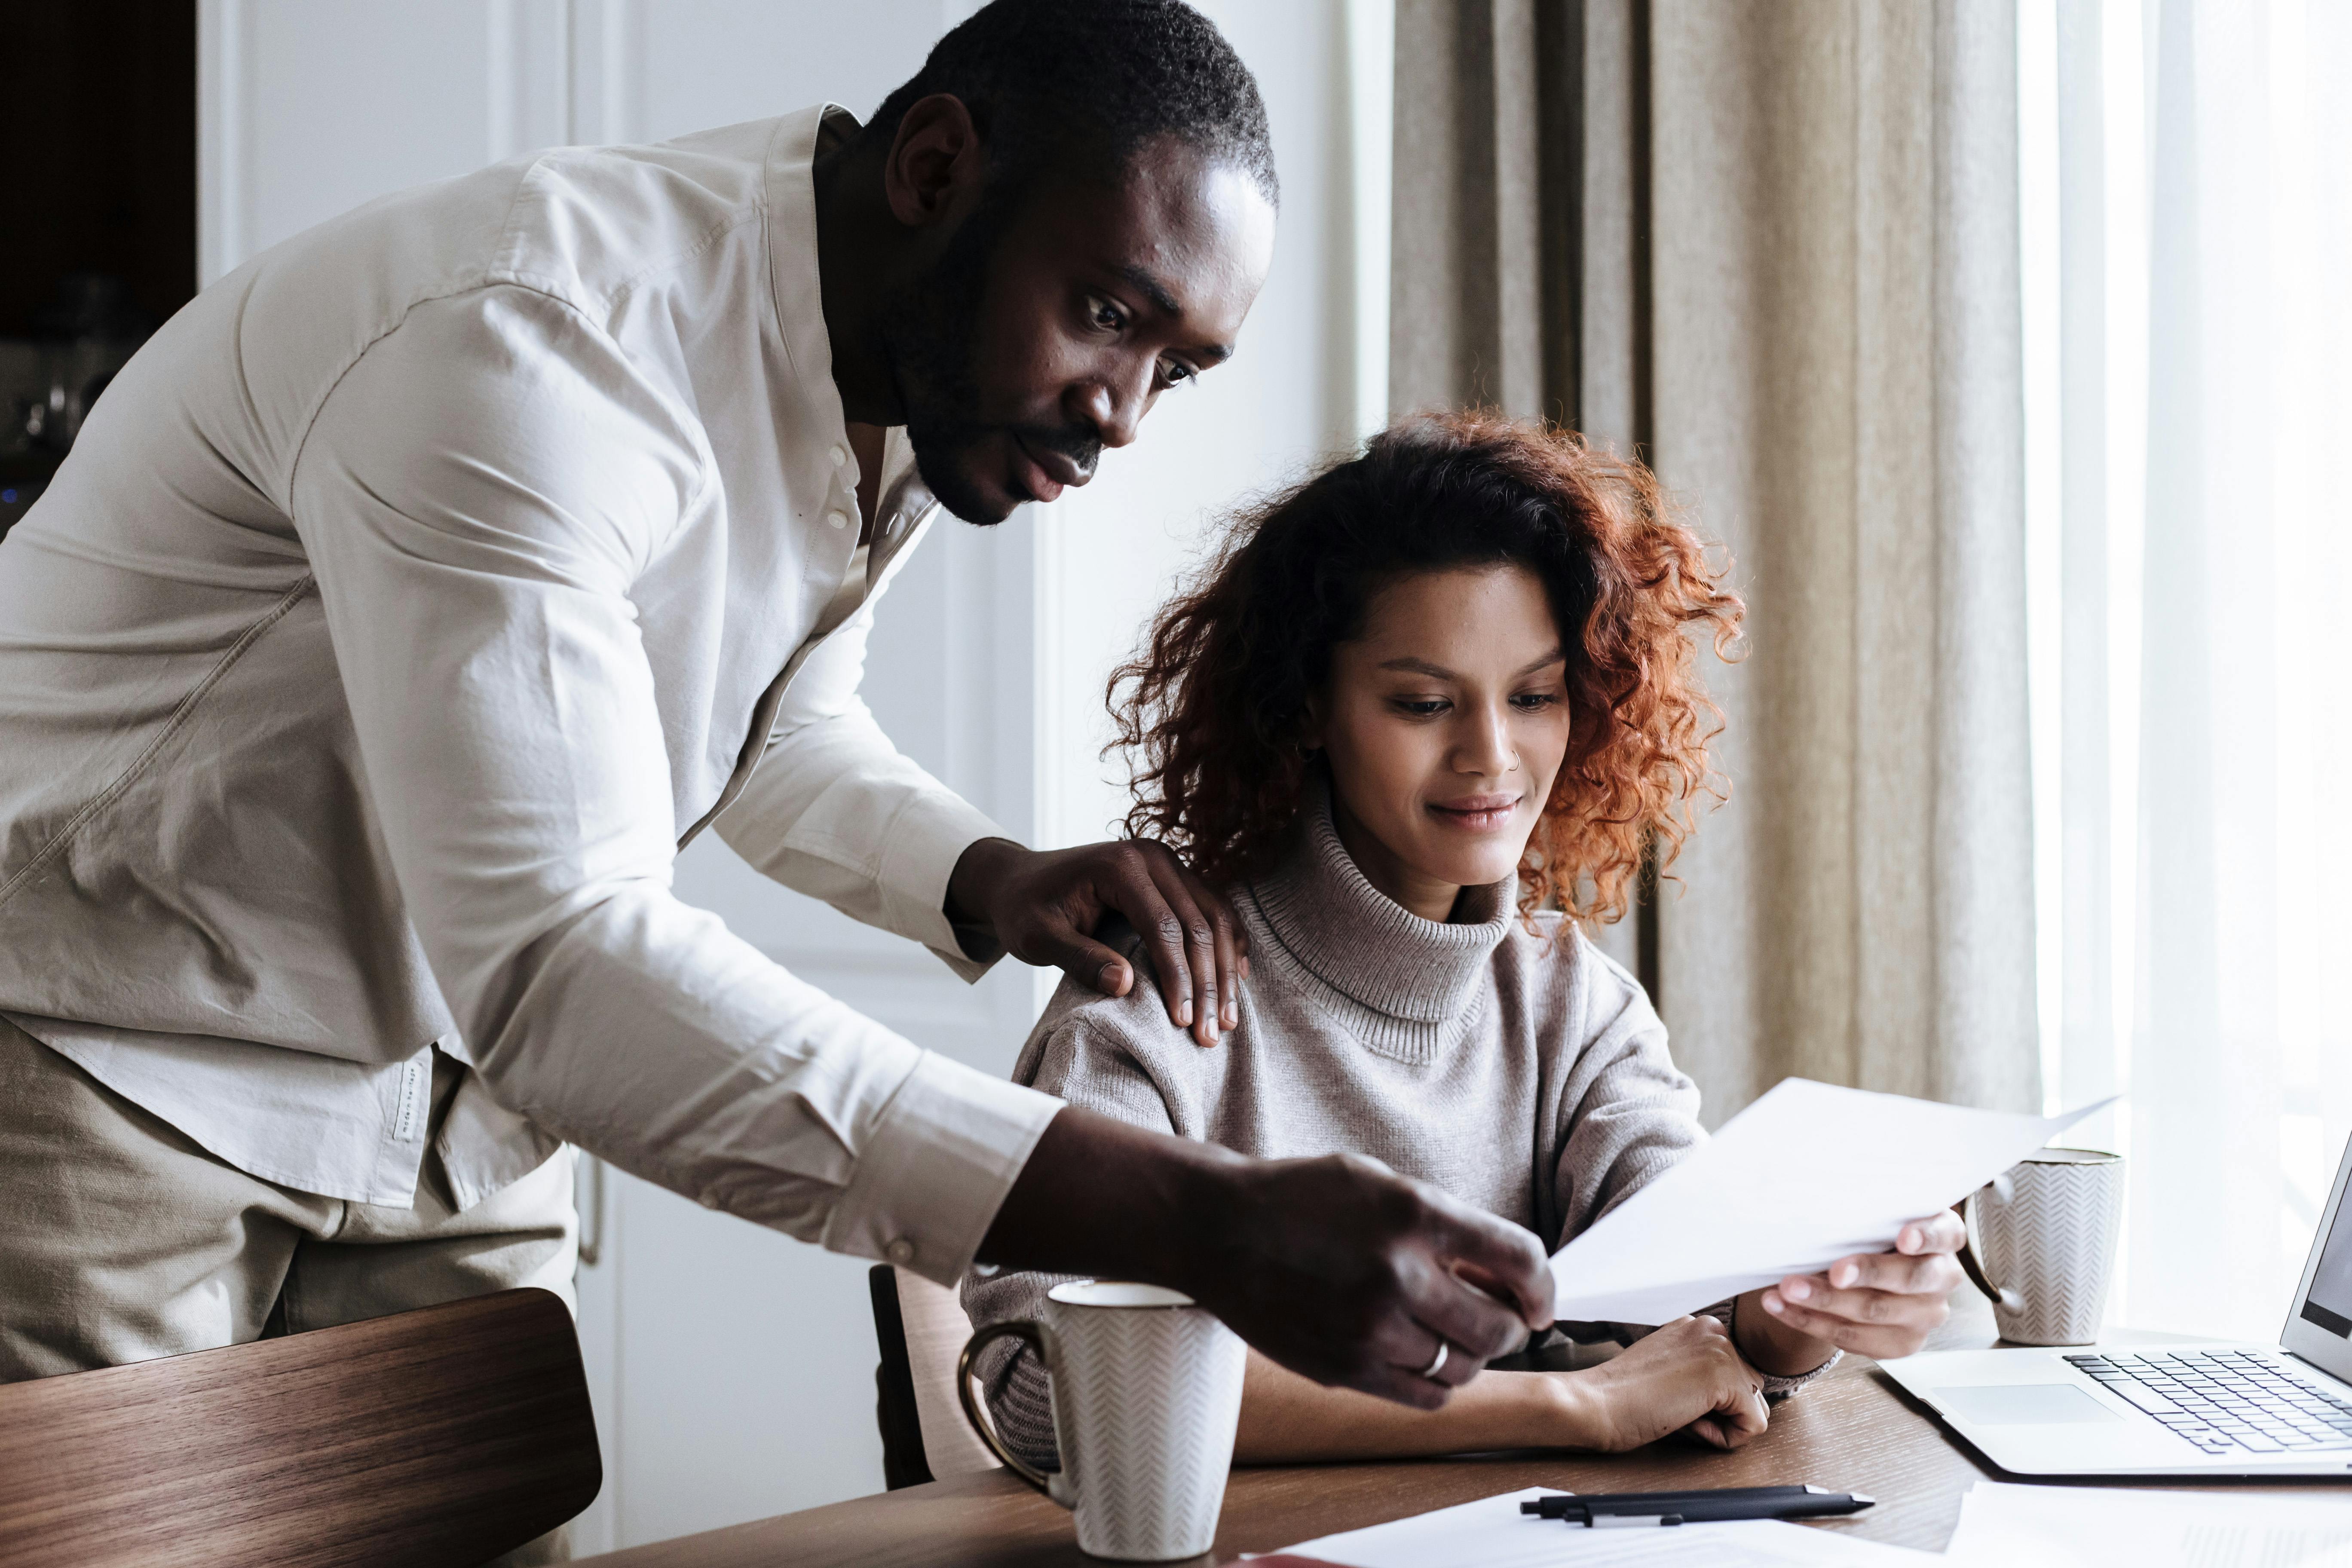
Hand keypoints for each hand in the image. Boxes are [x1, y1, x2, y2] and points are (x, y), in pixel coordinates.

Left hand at [947, 837, 1246, 1045]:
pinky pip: (1213, 909)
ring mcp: (1168, 864)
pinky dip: (1227, 944)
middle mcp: (1152, 857)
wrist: (1019, 880)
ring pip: (1215, 917)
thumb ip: (1078, 958)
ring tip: (1227, 1020)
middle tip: (1210, 1034)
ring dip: (1224, 970)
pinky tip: (1235, 978)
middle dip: (1208, 983)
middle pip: (1198, 923)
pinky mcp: (1174, 877)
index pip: (1163, 926)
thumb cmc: (1025, 909)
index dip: (1178, 976)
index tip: (1182, 1022)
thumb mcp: (1038, 937)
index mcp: (1119, 866)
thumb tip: (1125, 985)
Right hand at [1178, 1150, 1556, 1409]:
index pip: (1519, 1259)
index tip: (1539, 1298)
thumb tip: (1504, 1281)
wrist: (1217, 1230)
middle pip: (1498, 1327)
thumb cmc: (1301, 1199)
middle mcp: (1397, 1274)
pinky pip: (1424, 1397)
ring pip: (1463, 1367)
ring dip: (1471, 1354)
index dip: (1543, 1285)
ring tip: (1449, 1332)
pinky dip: (1439, 1383)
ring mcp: (1369, 1328)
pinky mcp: (1344, 1368)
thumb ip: (1444, 1225)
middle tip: (1497, 1316)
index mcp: (1413, 1213)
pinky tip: (1422, 1357)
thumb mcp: (1380, 1182)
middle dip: (1511, 1324)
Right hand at [1573, 1316, 1769, 1450]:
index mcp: (1697, 1326)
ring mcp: (1720, 1350)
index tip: (1671, 1398)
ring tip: (1681, 1414)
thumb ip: (1700, 1372)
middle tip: (1676, 1409)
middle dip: (1721, 1412)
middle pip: (1750, 1389)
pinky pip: (1753, 1426)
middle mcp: (1713, 1329)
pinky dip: (1724, 1438)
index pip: (1734, 1374)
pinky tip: (1688, 1423)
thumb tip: (1735, 1398)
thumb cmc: (1621, 1396)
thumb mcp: (1669, 1371)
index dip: (1709, 1402)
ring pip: (1755, 1408)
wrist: (1596, 1403)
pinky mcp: (1725, 1377)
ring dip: (1723, 1424)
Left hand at [1747, 1210, 1966, 1363]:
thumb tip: (1821, 1197)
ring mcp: (1926, 1314)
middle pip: (1909, 1278)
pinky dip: (1810, 1321)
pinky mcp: (1901, 1343)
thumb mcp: (1874, 1213)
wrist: (1863, 1271)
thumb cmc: (1869, 1230)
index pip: (1945, 1234)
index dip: (1926, 1237)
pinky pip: (1853, 1338)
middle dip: (1867, 1273)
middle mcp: (1943, 1276)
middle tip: (1833, 1272)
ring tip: (1787, 1288)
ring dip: (1825, 1302)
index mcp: (1944, 1235)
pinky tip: (1781, 1306)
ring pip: (1875, 1312)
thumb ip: (1865, 1209)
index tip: (1903, 1239)